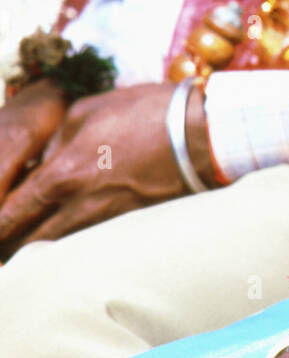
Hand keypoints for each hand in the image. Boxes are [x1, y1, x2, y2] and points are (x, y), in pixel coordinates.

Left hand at [0, 81, 210, 254]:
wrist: (201, 131)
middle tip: (5, 239)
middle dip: (11, 243)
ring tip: (28, 243)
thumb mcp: (88, 109)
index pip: (12, 213)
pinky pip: (88, 240)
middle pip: (29, 242)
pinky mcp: (128, 224)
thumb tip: (41, 160)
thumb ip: (55, 138)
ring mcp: (105, 220)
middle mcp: (79, 205)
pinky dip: (72, 242)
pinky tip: (69, 235)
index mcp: (63, 174)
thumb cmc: (146, 112)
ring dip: (39, 247)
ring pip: (58, 248)